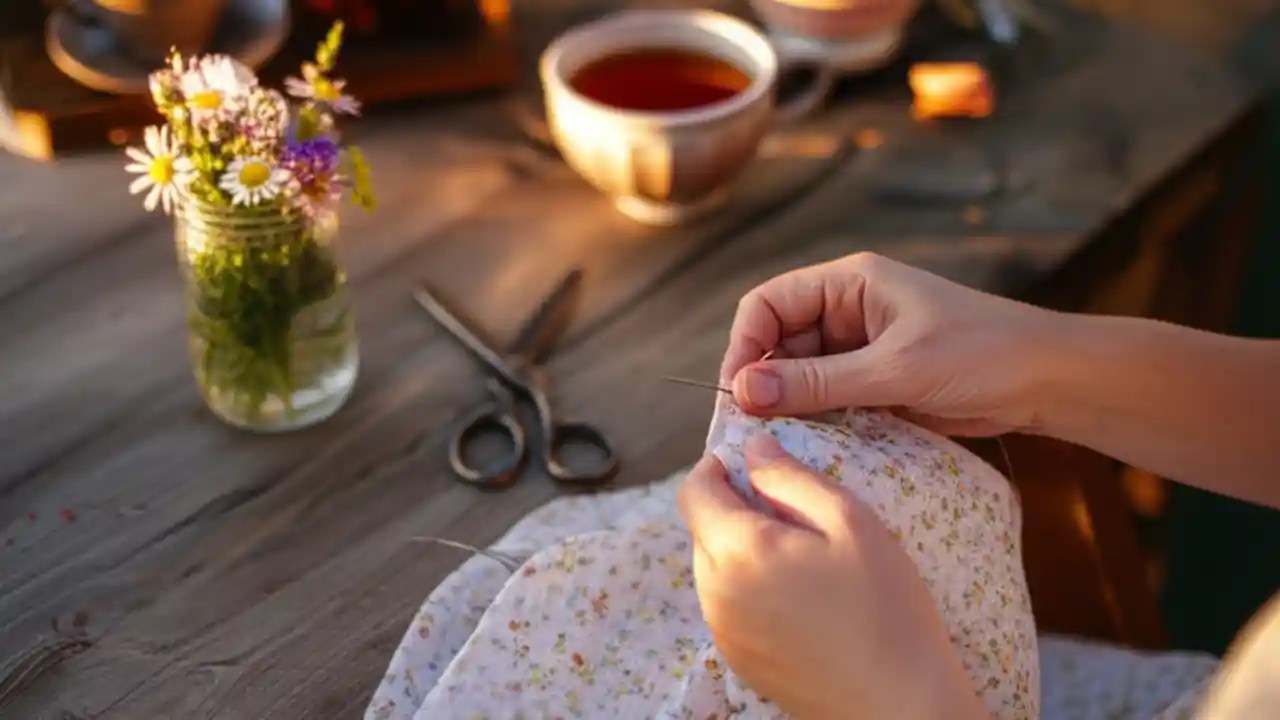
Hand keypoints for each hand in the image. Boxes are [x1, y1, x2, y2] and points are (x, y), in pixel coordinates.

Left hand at [678, 435, 986, 719]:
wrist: (899, 706)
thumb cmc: (884, 607)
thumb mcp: (849, 521)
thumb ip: (791, 477)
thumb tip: (752, 448)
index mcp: (738, 550)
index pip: (693, 491)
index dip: (716, 467)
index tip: (750, 464)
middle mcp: (715, 592)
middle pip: (703, 529)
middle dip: (736, 509)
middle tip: (794, 512)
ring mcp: (723, 631)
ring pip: (715, 567)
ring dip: (744, 549)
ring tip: (804, 557)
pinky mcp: (738, 659)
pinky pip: (729, 604)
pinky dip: (752, 587)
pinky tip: (802, 597)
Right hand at [721, 252, 1060, 435]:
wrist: (1050, 382)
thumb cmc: (982, 355)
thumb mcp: (894, 370)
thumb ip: (817, 383)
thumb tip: (743, 391)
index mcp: (849, 284)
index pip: (768, 304)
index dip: (744, 346)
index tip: (736, 396)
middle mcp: (848, 311)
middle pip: (778, 343)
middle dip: (764, 383)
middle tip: (754, 432)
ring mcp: (862, 348)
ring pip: (800, 376)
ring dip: (791, 407)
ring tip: (785, 443)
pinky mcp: (877, 382)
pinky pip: (829, 400)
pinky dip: (818, 422)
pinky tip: (816, 447)